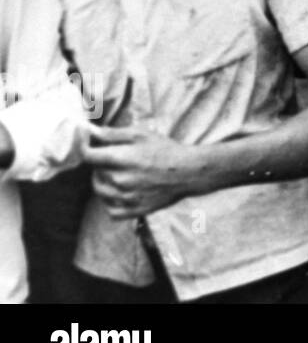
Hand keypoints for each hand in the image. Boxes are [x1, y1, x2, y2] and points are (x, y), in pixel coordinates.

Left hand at [82, 126, 202, 218]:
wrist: (189, 172)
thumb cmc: (166, 150)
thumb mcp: (142, 135)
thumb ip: (114, 134)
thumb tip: (91, 132)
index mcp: (121, 159)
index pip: (88, 156)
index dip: (85, 148)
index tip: (88, 145)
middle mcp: (120, 180)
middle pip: (94, 173)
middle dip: (100, 165)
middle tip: (116, 159)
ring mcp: (126, 197)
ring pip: (100, 192)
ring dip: (104, 182)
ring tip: (119, 175)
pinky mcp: (133, 210)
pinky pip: (111, 210)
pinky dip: (111, 202)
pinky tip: (121, 193)